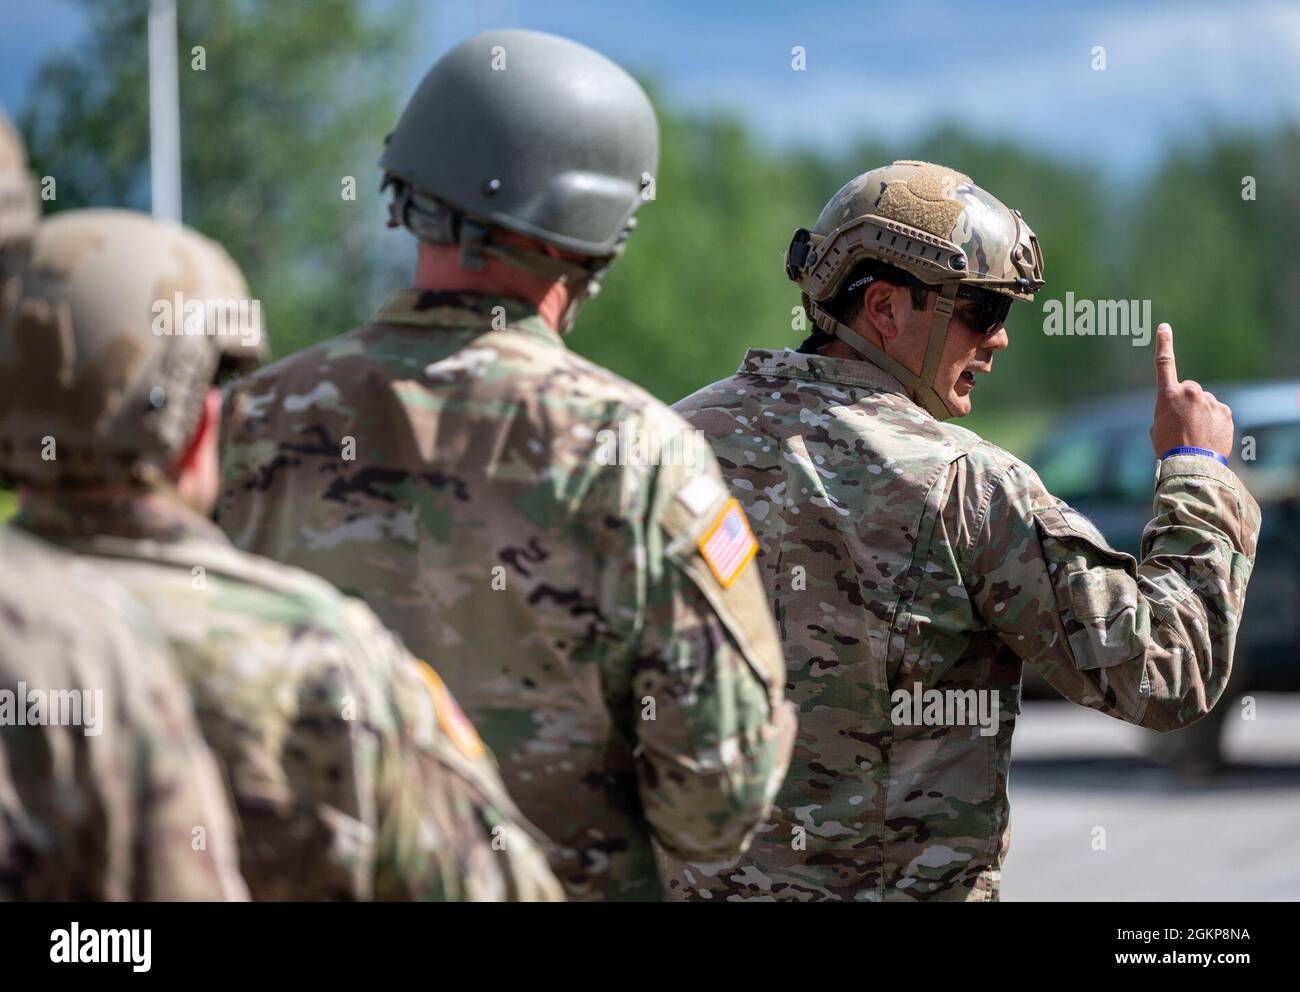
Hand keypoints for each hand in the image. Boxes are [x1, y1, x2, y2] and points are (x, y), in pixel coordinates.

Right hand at [1149, 323, 1233, 458]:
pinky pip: (1218, 412)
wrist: (1192, 464)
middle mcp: (1190, 392)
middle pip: (1188, 390)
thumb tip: (1182, 411)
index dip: (1163, 344)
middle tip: (1182, 425)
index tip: (1164, 328)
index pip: (1164, 364)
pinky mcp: (1225, 411)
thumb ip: (1167, 411)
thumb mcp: (1158, 428)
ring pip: (1204, 403)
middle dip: (1186, 402)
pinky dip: (1214, 422)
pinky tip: (1208, 437)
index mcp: (1168, 395)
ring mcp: (1210, 401)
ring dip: (1201, 414)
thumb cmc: (1168, 448)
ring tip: (1196, 435)